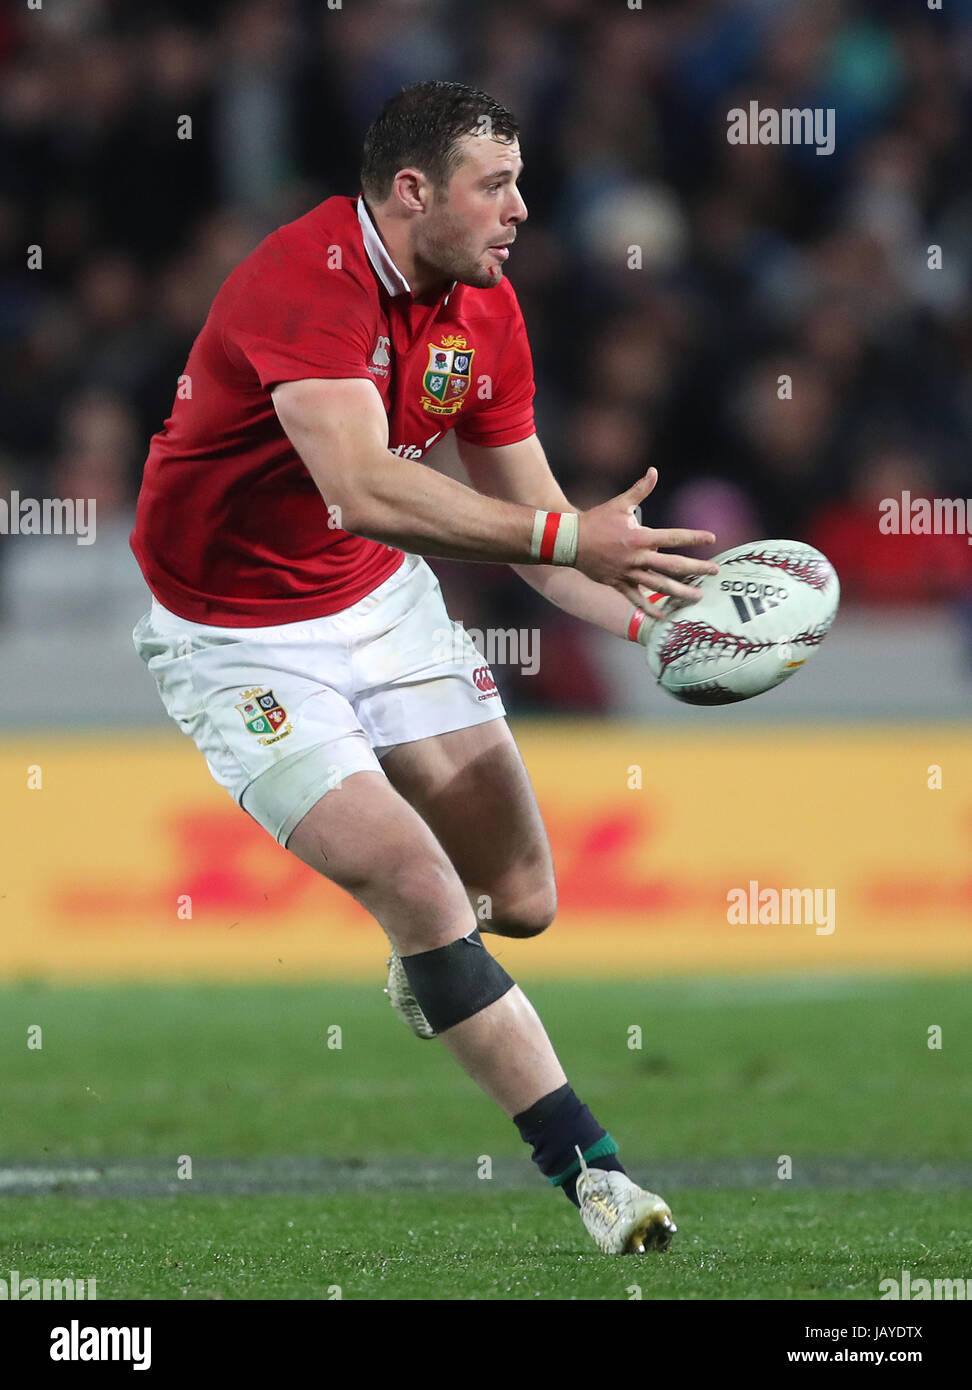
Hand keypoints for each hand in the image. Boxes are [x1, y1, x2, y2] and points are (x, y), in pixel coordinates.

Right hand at [574, 468, 717, 612]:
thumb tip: (654, 471)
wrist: (570, 542)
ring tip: (698, 597)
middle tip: (714, 571)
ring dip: (680, 592)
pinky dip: (650, 609)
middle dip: (696, 568)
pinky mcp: (618, 584)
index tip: (711, 538)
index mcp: (640, 537)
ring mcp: (628, 574)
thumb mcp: (619, 504)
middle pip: (672, 565)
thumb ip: (640, 490)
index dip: (694, 537)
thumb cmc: (596, 521)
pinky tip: (664, 617)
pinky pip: (637, 600)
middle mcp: (637, 558)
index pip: (673, 537)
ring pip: (659, 586)